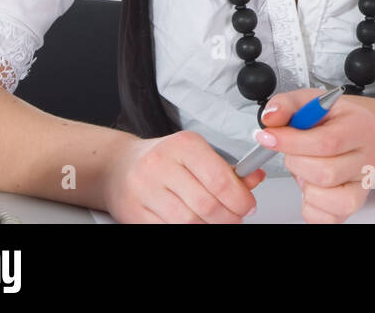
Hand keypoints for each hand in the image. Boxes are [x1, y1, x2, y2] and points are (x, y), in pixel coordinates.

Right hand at [103, 130, 266, 223]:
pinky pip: (168, 228)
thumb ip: (228, 169)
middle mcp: (162, 164)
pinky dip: (188, 229)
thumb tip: (255, 178)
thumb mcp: (197, 154)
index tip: (249, 206)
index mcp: (184, 145)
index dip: (240, 199)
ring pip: (189, 221)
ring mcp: (145, 189)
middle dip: (229, 217)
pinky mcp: (134, 212)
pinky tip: (196, 223)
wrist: (119, 166)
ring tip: (217, 220)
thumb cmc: (163, 159)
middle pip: (207, 204)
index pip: (221, 179)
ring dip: (210, 226)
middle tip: (236, 217)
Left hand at [257, 88, 374, 222]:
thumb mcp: (310, 102)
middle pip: (327, 172)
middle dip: (297, 163)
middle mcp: (369, 157)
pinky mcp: (353, 204)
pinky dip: (310, 205)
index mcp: (362, 126)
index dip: (292, 143)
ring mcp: (364, 184)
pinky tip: (311, 186)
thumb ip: (287, 104)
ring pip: (327, 197)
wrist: (351, 135)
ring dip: (305, 185)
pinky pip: (325, 218)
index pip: (327, 142)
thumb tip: (272, 118)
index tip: (269, 137)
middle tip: (293, 153)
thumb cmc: (331, 120)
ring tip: (306, 169)